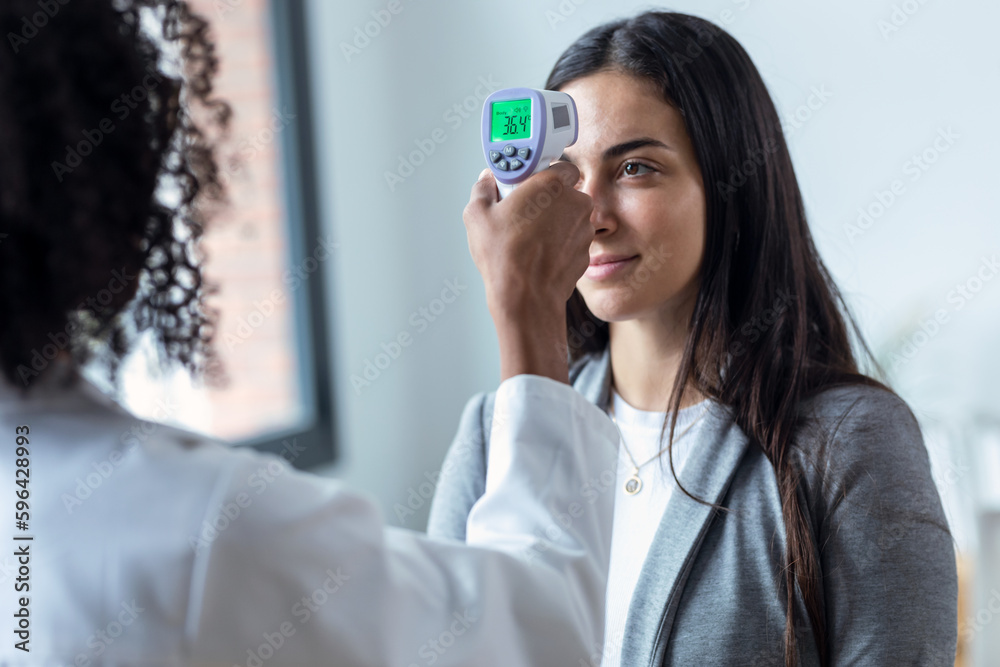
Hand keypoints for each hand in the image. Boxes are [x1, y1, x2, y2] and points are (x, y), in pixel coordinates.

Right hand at [462, 163, 594, 382]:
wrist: (526, 298)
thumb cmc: (505, 258)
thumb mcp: (477, 216)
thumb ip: (483, 190)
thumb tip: (486, 182)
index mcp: (551, 185)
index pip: (560, 164)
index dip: (543, 173)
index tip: (526, 181)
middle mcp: (575, 202)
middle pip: (566, 191)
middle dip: (548, 199)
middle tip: (523, 210)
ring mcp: (583, 229)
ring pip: (571, 217)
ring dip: (556, 222)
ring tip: (528, 236)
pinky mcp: (585, 252)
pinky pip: (573, 239)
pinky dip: (560, 243)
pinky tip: (539, 254)